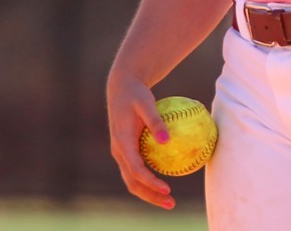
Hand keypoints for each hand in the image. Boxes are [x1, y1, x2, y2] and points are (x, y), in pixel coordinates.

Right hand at [106, 73, 175, 208]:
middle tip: (171, 203)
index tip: (167, 189)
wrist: (121, 88)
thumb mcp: (146, 103)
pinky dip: (150, 180)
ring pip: (133, 180)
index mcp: (122, 142)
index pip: (135, 169)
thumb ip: (155, 121)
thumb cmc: (136, 93)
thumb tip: (168, 140)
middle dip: (150, 196)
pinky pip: (138, 170)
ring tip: (170, 199)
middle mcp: (119, 151)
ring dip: (149, 192)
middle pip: (132, 182)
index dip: (150, 182)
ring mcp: (122, 153)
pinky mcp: (127, 151)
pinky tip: (169, 177)